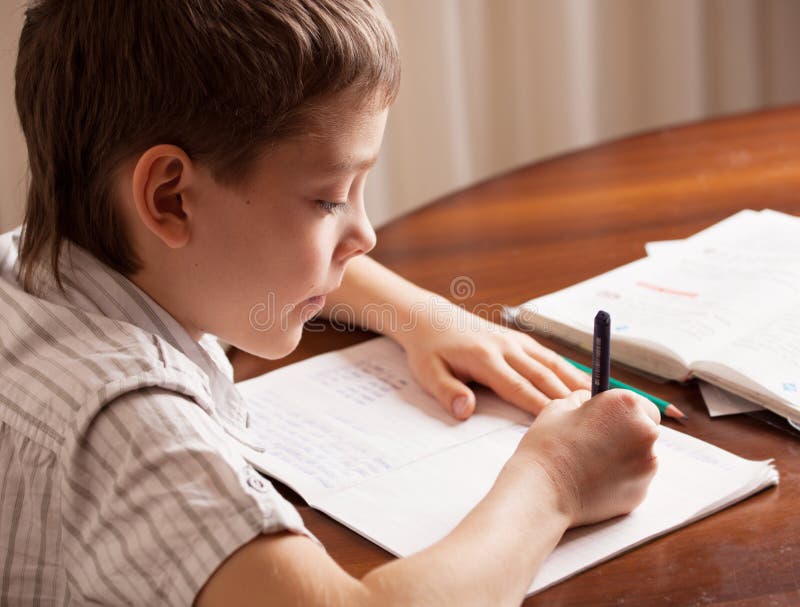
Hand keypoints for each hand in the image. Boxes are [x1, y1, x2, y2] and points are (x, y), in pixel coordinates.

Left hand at [396, 302, 589, 419]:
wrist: (431, 319)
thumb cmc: (430, 352)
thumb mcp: (429, 373)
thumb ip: (448, 392)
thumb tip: (465, 411)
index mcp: (485, 359)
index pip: (519, 388)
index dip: (541, 407)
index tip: (564, 425)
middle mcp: (506, 347)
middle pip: (544, 376)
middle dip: (569, 397)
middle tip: (597, 419)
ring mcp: (516, 341)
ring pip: (553, 363)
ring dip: (576, 382)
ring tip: (602, 402)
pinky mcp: (520, 339)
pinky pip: (549, 356)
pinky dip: (569, 370)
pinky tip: (585, 384)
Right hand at [513, 389, 660, 526]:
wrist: (543, 492)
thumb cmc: (548, 446)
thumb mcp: (560, 408)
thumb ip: (584, 402)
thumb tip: (591, 404)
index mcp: (625, 405)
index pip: (640, 403)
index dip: (623, 411)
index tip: (609, 417)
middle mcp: (644, 433)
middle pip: (645, 428)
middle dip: (626, 432)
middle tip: (597, 440)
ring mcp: (646, 465)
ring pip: (641, 455)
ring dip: (624, 456)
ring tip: (590, 463)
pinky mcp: (641, 492)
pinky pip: (634, 478)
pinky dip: (620, 478)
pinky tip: (594, 480)